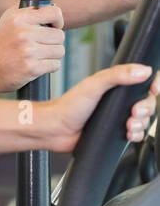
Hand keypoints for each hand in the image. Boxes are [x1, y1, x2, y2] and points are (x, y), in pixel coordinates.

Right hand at [0, 3, 64, 91]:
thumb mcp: (7, 20)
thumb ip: (26, 11)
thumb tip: (51, 7)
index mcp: (19, 18)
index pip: (54, 12)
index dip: (58, 21)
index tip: (54, 27)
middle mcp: (24, 33)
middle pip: (59, 35)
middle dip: (54, 42)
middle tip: (44, 46)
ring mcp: (28, 51)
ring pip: (59, 51)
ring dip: (53, 55)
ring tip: (40, 56)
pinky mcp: (30, 68)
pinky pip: (55, 65)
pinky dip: (49, 67)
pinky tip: (38, 66)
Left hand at [44, 64, 158, 152]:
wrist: (56, 130)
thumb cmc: (69, 106)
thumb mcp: (94, 85)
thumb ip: (117, 75)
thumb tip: (142, 70)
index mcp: (116, 84)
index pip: (144, 79)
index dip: (154, 84)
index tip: (153, 89)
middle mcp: (119, 99)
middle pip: (148, 101)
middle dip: (146, 108)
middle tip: (134, 112)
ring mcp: (118, 116)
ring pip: (144, 119)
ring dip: (142, 123)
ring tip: (128, 125)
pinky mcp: (116, 132)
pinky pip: (136, 133)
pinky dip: (137, 135)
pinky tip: (128, 134)